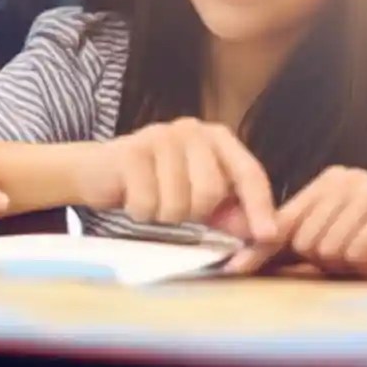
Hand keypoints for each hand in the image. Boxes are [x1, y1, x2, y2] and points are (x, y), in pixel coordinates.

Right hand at [75, 118, 278, 241]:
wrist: (99, 172)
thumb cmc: (156, 184)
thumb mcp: (198, 199)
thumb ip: (230, 213)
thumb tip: (262, 234)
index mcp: (217, 138)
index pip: (249, 173)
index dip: (260, 207)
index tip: (267, 237)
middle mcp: (192, 129)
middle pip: (211, 192)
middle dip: (194, 214)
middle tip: (176, 208)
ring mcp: (160, 136)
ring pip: (178, 204)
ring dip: (164, 216)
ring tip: (153, 200)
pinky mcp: (131, 152)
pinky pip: (148, 204)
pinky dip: (140, 213)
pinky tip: (132, 197)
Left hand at [222, 166, 366, 277]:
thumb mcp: (347, 239)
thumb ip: (307, 244)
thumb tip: (253, 258)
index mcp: (329, 183)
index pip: (282, 221)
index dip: (258, 250)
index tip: (231, 271)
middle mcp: (344, 180)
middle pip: (304, 244)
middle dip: (333, 263)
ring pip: (329, 253)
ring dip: (359, 267)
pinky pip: (357, 256)